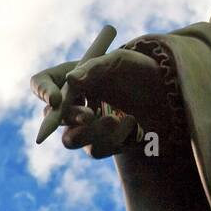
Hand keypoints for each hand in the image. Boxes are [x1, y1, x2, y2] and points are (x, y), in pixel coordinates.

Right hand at [30, 48, 169, 158]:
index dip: (42, 91)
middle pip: (52, 117)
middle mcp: (74, 104)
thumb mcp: (120, 60)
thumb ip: (96, 68)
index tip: (56, 98)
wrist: (169, 91)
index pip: (40, 83)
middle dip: (69, 117)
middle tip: (89, 114)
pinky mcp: (105, 143)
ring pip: (70, 140)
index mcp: (71, 78)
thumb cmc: (140, 70)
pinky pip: (98, 150)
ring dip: (90, 133)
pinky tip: (132, 121)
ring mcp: (87, 127)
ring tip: (115, 119)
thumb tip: (72, 79)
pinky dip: (114, 138)